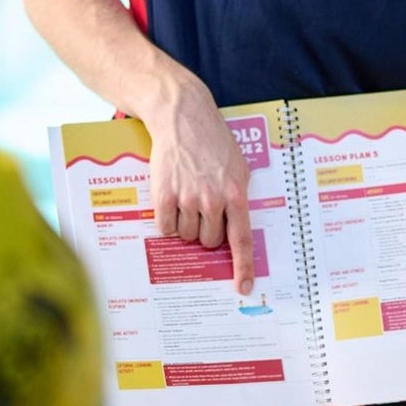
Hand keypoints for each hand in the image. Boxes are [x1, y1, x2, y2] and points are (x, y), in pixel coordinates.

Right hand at [145, 76, 254, 294]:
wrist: (183, 117)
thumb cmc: (213, 141)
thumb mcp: (238, 166)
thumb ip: (238, 196)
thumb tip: (235, 228)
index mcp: (236, 194)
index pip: (241, 240)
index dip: (242, 267)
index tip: (242, 287)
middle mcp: (213, 200)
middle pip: (209, 241)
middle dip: (206, 231)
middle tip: (202, 207)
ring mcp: (187, 198)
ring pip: (186, 235)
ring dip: (185, 224)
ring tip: (185, 195)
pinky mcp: (164, 195)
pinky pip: (165, 228)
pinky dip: (166, 221)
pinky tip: (169, 201)